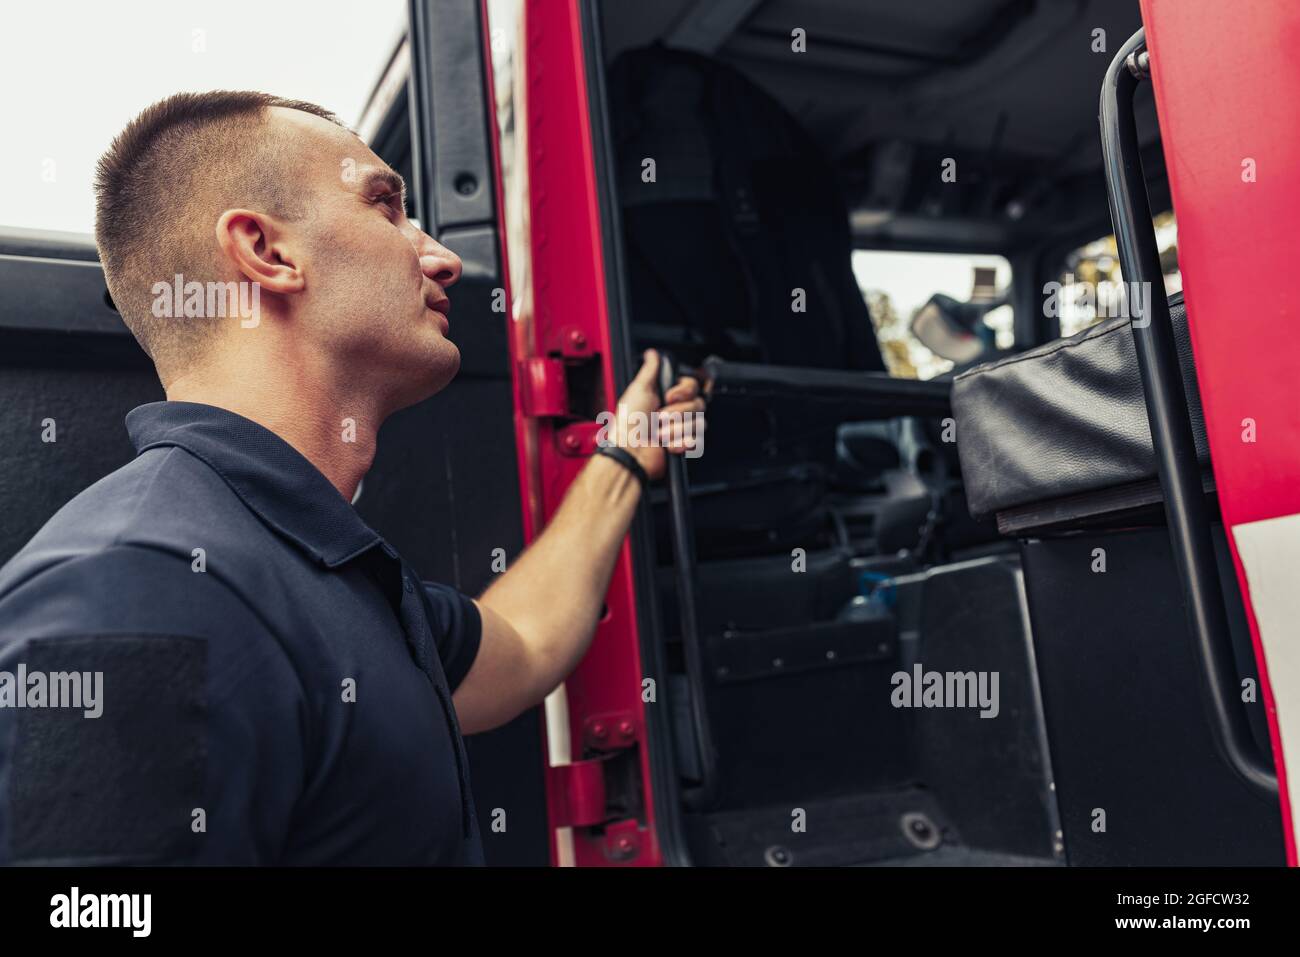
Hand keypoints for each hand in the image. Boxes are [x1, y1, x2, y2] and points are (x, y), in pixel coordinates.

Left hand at [608, 350, 705, 480]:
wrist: (631, 452)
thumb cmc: (630, 423)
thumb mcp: (639, 389)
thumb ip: (650, 370)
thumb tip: (652, 354)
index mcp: (665, 396)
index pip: (692, 386)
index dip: (683, 391)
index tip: (669, 396)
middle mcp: (674, 411)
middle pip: (698, 404)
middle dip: (677, 412)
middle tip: (660, 417)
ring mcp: (679, 428)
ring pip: (698, 423)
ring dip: (676, 429)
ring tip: (659, 433)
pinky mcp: (683, 445)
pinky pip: (696, 440)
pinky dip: (679, 442)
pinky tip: (666, 443)